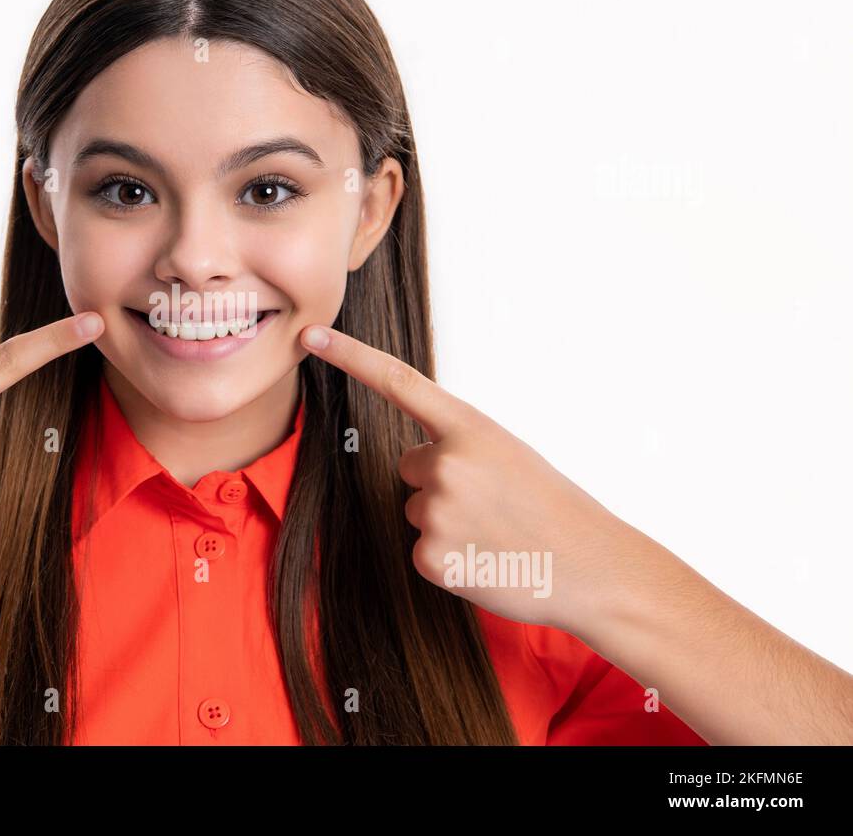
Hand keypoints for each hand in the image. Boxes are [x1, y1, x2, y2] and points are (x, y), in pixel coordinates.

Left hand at [299, 324, 637, 633]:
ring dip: (447, 522)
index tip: (312, 335)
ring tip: (496, 532)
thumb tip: (419, 463)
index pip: (399, 382)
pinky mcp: (430, 558)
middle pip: (412, 467)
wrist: (592, 568)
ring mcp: (435, 512)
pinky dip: (450, 558)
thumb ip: (459, 445)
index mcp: (470, 428)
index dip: (350, 356)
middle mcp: (445, 464)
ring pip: (417, 510)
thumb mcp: (509, 454)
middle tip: (494, 504)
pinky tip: (486, 559)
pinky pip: (422, 550)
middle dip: (441, 483)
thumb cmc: (553, 507)